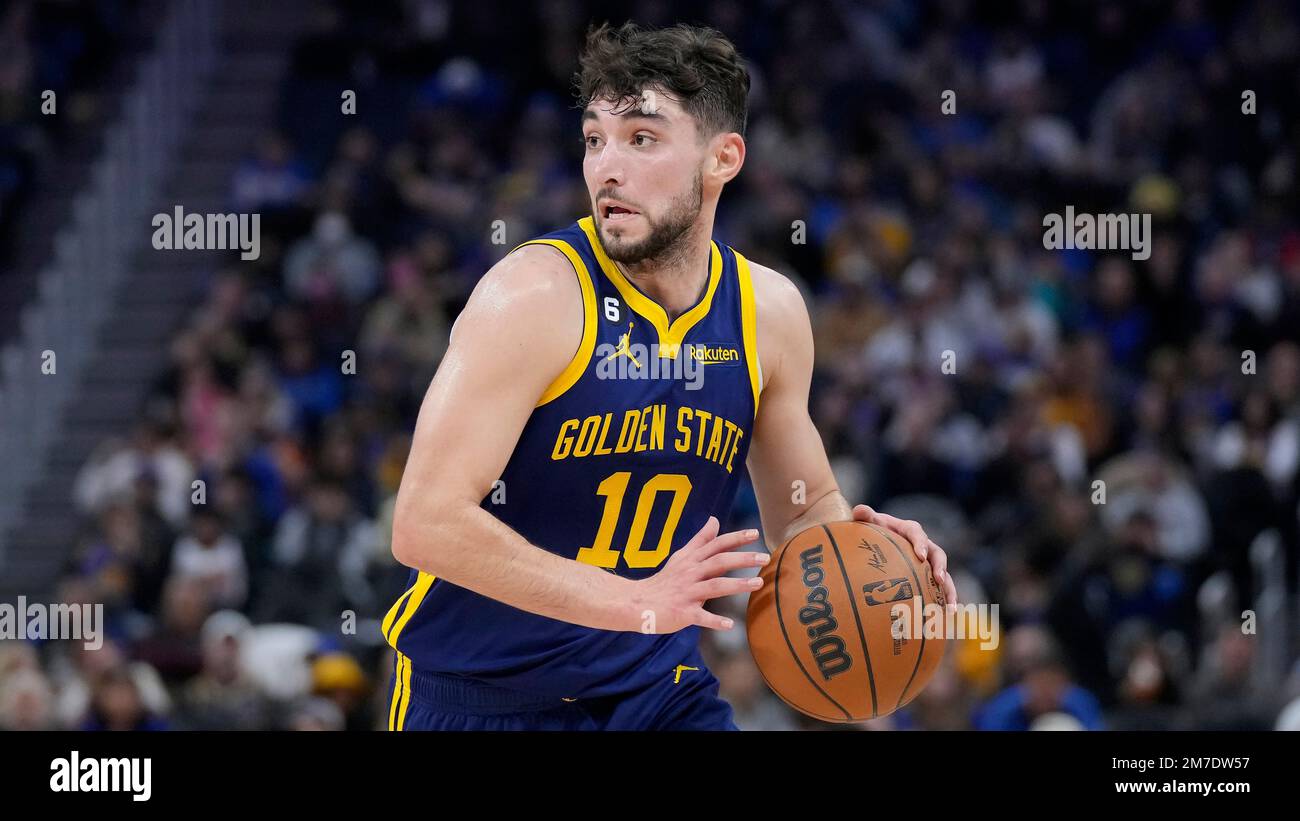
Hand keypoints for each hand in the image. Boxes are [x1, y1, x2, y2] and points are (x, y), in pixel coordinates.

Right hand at [631, 516, 766, 632]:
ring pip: (714, 586)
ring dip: (736, 584)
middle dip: (743, 558)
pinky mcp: (682, 612)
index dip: (736, 538)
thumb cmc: (664, 581)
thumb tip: (714, 520)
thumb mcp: (681, 557)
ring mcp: (686, 593)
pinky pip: (700, 616)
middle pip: (719, 562)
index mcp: (692, 560)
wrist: (637, 603)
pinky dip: (714, 620)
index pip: (716, 544)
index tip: (756, 533)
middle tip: (765, 557)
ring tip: (757, 583)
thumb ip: (700, 540)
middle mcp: (691, 573)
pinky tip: (730, 625)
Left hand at [852, 504, 957, 606]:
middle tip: (939, 579)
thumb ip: (865, 516)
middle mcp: (923, 545)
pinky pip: (939, 589)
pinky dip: (944, 602)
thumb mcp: (869, 523)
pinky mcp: (928, 577)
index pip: (916, 532)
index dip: (920, 542)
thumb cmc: (873, 531)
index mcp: (908, 530)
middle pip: (937, 553)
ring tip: (951, 607)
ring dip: (949, 590)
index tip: (920, 555)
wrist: (878, 541)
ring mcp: (928, 562)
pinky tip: (945, 618)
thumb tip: (859, 509)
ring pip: (944, 575)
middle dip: (940, 567)